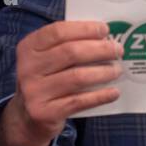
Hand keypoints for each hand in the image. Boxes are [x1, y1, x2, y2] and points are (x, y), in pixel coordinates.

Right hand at [0, 20, 122, 145]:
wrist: (27, 116)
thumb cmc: (46, 80)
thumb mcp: (46, 59)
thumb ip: (67, 45)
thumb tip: (104, 38)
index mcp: (28, 48)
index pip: (57, 32)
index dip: (84, 29)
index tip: (104, 30)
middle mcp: (27, 68)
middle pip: (70, 53)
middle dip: (99, 49)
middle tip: (118, 50)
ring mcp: (34, 91)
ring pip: (77, 77)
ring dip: (103, 72)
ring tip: (117, 70)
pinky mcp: (44, 113)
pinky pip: (79, 102)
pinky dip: (100, 96)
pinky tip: (114, 92)